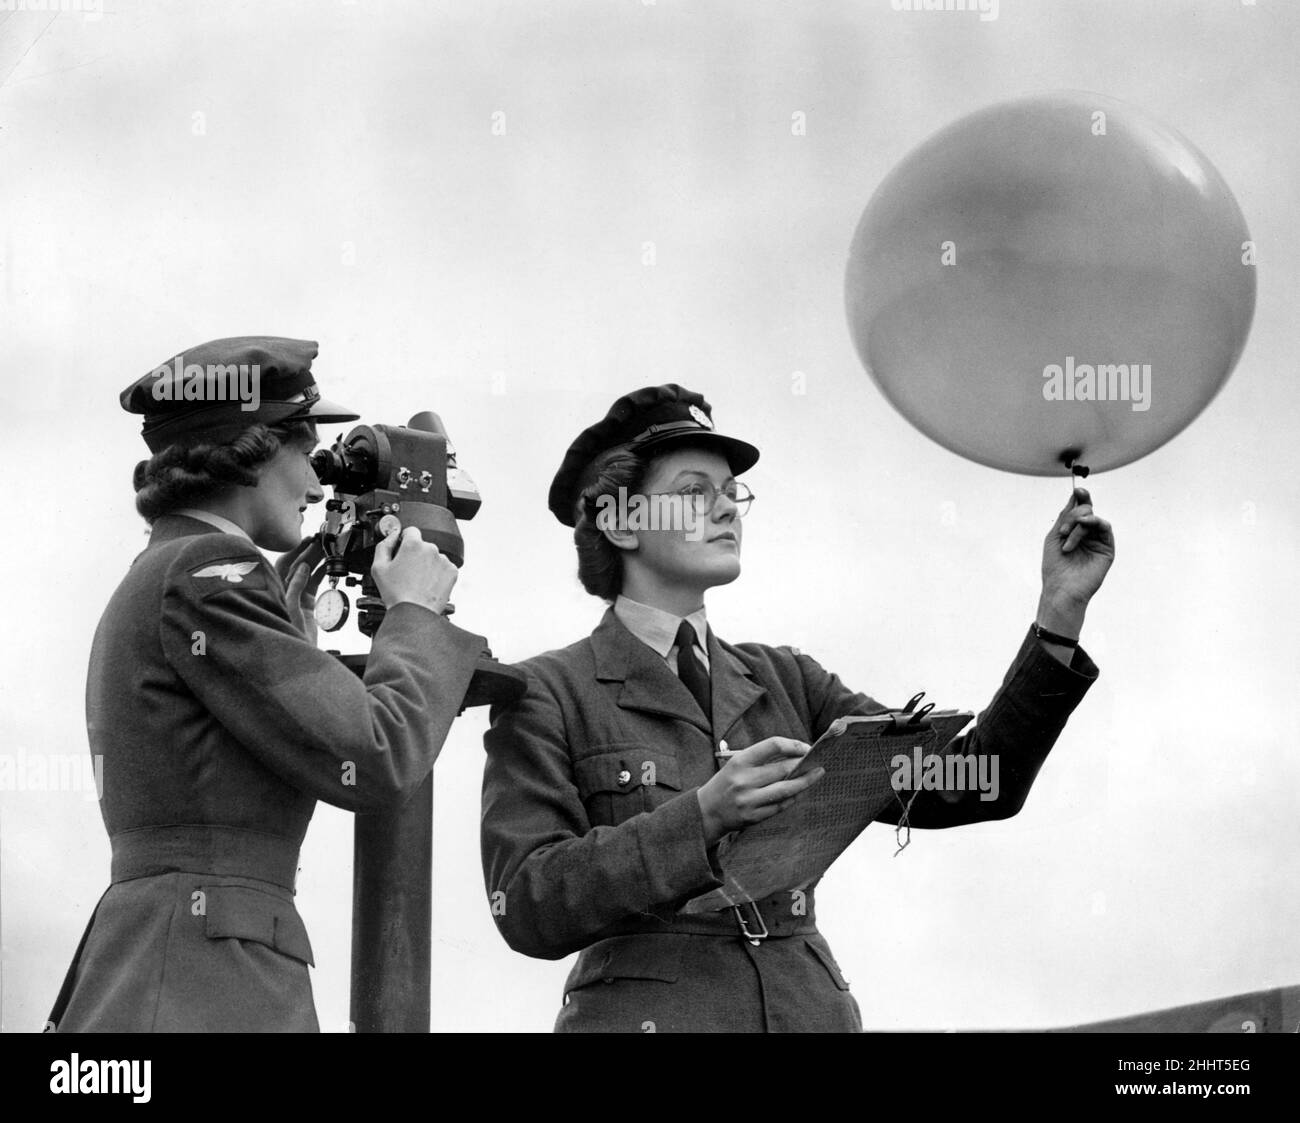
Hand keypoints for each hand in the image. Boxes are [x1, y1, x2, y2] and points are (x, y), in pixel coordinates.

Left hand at [275, 537, 327, 643]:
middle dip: (308, 553)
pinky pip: (314, 583)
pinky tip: (327, 565)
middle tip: (321, 543)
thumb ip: (295, 588)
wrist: (297, 654)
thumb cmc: (287, 634)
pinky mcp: (306, 603)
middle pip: (297, 566)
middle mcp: (285, 591)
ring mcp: (296, 596)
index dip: (296, 551)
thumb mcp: (290, 609)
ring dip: (317, 561)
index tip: (308, 542)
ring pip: (307, 572)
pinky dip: (321, 573)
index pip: (285, 564)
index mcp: (276, 589)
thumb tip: (302, 568)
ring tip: (326, 550)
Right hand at [370, 526, 457, 613]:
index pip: (411, 531)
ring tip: (418, 581)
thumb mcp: (379, 567)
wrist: (414, 612)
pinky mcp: (452, 572)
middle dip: (416, 554)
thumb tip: (391, 535)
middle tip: (407, 571)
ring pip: (434, 557)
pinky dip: (437, 573)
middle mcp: (431, 549)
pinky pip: (444, 567)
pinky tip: (428, 584)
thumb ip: (384, 545)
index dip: (404, 540)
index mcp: (413, 545)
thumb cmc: (396, 593)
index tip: (402, 550)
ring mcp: (443, 560)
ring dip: (427, 564)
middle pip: (423, 545)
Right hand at [696, 737, 824, 844]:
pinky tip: (802, 790)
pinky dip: (794, 796)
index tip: (805, 747)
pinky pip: (781, 805)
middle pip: (783, 768)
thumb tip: (795, 755)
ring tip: (817, 773)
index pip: (772, 746)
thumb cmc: (726, 783)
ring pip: (786, 789)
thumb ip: (762, 760)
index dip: (793, 744)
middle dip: (803, 763)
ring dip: (805, 781)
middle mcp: (744, 780)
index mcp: (740, 762)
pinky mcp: (754, 816)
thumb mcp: (737, 764)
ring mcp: (749, 800)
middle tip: (817, 760)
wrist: (706, 811)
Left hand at [1038, 487, 1114, 635]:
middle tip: (1062, 531)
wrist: (1061, 588)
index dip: (1081, 498)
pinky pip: (1105, 528)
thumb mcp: (1055, 536)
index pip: (1080, 510)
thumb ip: (1066, 516)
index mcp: (1073, 532)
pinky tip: (1083, 527)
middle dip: (1073, 515)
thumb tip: (1076, 494)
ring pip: (1094, 518)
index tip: (1078, 489)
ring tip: (1066, 536)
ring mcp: (1098, 542)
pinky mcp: (1107, 549)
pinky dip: (1093, 523)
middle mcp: (1087, 535)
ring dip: (1079, 522)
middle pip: (1087, 511)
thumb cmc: (1055, 566)